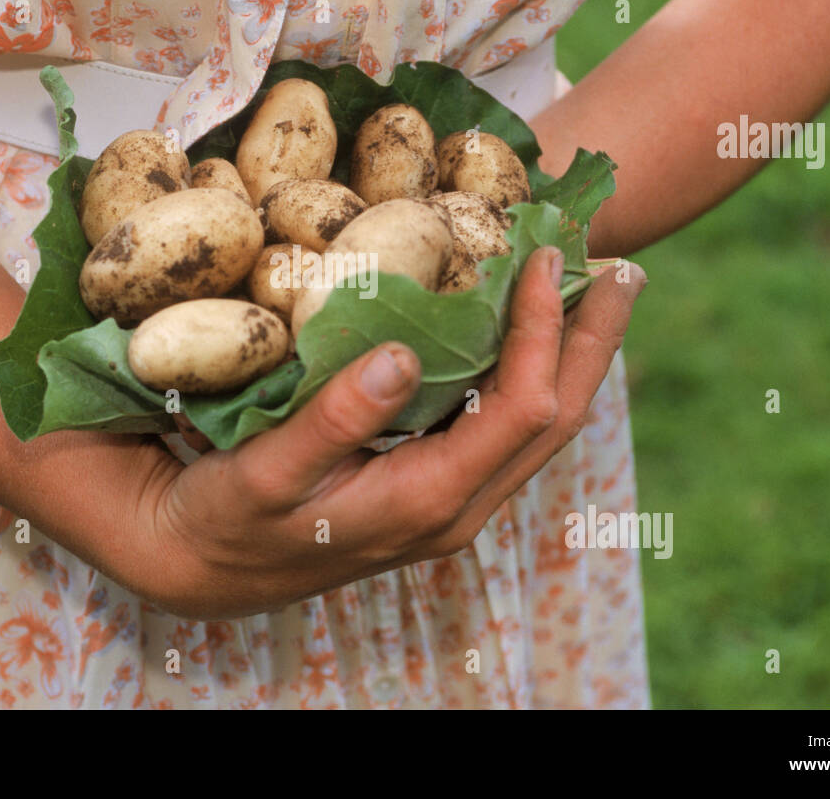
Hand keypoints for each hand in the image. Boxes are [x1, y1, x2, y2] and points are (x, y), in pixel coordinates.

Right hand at [117, 247, 645, 619]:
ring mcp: (450, 501)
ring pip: (539, 428)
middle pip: (556, 420)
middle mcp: (457, 507)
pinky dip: (530, 372)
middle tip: (625, 269)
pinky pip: (505, 427)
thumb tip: (401, 356)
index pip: (520, 409)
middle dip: (594, 342)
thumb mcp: (265, 473)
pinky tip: (526, 334)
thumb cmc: (225, 518)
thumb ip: (334, 421)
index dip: (543, 331)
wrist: (204, 571)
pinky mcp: (433, 488)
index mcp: (427, 501)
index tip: (545, 258)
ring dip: (572, 358)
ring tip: (599, 292)